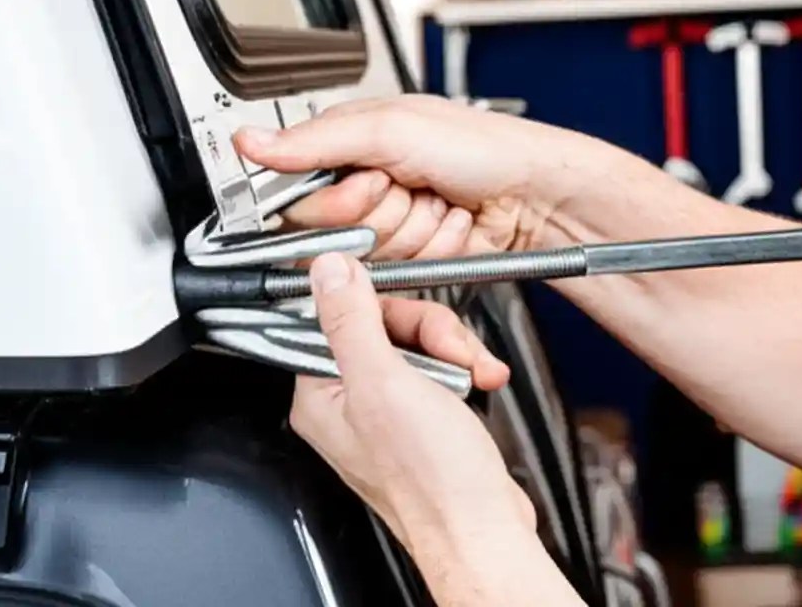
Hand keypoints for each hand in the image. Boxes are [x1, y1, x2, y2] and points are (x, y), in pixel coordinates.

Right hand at [235, 95, 614, 259]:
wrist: (536, 190)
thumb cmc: (480, 144)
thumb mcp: (391, 128)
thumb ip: (314, 141)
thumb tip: (250, 141)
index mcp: (347, 143)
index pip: (298, 193)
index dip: (330, 202)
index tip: (366, 187)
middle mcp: (364, 183)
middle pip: (333, 229)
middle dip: (378, 213)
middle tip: (407, 189)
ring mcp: (390, 222)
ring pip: (369, 254)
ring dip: (412, 230)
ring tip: (438, 203)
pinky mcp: (412, 257)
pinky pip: (400, 272)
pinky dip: (432, 249)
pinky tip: (450, 225)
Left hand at [291, 252, 533, 566]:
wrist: (482, 531)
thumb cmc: (431, 481)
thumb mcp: (384, 383)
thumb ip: (351, 320)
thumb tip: (327, 271)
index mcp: (318, 394)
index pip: (339, 316)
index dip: (382, 305)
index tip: (410, 305)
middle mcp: (346, 403)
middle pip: (383, 325)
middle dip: (431, 333)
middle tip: (452, 353)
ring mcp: (385, 412)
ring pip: (417, 343)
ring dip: (454, 351)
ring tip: (473, 375)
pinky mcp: (421, 420)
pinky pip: (438, 370)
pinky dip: (464, 372)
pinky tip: (480, 384)